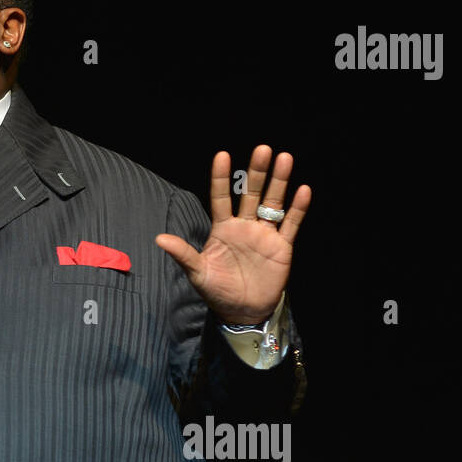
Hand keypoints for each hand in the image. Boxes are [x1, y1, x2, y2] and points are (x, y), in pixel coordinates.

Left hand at [155, 145, 309, 324]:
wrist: (243, 312)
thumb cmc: (217, 291)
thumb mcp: (198, 273)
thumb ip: (183, 254)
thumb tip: (159, 239)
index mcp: (222, 228)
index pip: (221, 197)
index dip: (222, 177)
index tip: (222, 155)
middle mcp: (244, 226)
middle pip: (251, 193)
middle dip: (256, 172)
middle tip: (263, 149)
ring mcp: (264, 234)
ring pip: (273, 203)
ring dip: (279, 182)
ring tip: (284, 159)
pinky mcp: (282, 247)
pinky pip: (291, 224)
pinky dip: (298, 208)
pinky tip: (303, 190)